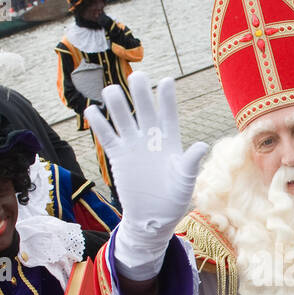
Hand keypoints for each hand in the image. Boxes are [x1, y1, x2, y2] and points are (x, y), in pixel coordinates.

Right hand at [85, 72, 208, 278]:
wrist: (153, 218)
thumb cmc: (174, 199)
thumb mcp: (186, 181)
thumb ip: (190, 162)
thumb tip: (201, 146)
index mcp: (170, 140)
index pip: (168, 114)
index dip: (167, 98)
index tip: (167, 80)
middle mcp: (151, 137)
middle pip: (145, 109)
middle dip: (141, 93)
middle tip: (137, 76)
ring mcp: (133, 145)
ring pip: (123, 118)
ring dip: (117, 104)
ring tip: (111, 90)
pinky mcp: (118, 156)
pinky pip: (107, 136)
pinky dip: (99, 124)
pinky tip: (92, 111)